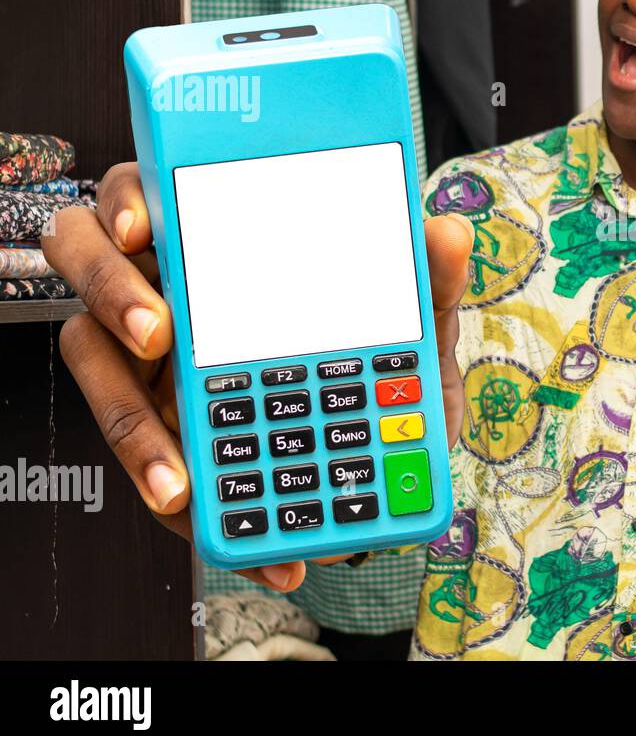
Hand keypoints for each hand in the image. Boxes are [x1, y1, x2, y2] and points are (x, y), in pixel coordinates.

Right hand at [42, 163, 473, 590]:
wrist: (386, 467)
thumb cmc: (384, 373)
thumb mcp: (415, 334)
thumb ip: (429, 283)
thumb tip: (447, 232)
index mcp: (221, 244)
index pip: (151, 196)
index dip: (127, 200)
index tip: (141, 224)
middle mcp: (170, 290)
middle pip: (88, 259)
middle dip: (111, 291)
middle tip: (157, 333)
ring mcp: (148, 362)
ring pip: (94, 366)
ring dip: (131, 424)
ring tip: (181, 482)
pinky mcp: (157, 434)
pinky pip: (148, 465)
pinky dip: (193, 508)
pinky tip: (246, 539)